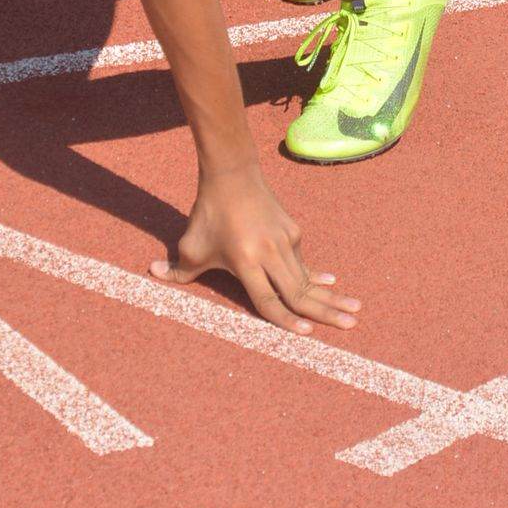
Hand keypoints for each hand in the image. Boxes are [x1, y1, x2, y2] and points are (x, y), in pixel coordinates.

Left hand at [149, 165, 359, 333]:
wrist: (232, 173)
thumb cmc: (208, 213)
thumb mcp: (191, 245)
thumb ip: (177, 269)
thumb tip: (152, 274)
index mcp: (245, 261)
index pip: (268, 300)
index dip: (285, 319)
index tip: (306, 334)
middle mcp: (269, 253)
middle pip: (299, 291)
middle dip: (326, 312)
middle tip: (351, 326)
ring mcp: (285, 240)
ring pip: (307, 277)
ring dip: (330, 296)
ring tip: (355, 311)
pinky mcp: (293, 230)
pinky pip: (303, 261)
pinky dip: (317, 276)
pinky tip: (332, 284)